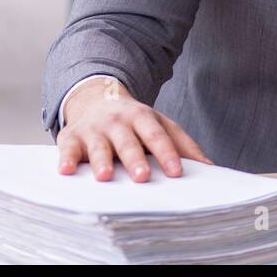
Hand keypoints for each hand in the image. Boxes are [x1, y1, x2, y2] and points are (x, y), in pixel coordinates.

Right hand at [57, 77, 212, 182]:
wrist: (96, 99)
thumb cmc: (135, 122)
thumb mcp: (160, 125)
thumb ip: (183, 145)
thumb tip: (211, 168)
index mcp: (143, 118)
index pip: (157, 135)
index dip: (167, 153)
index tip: (176, 172)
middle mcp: (117, 122)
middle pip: (128, 141)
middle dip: (134, 158)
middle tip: (142, 177)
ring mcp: (93, 129)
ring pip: (98, 146)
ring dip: (101, 160)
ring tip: (106, 177)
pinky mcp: (71, 137)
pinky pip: (67, 148)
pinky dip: (66, 159)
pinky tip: (66, 171)